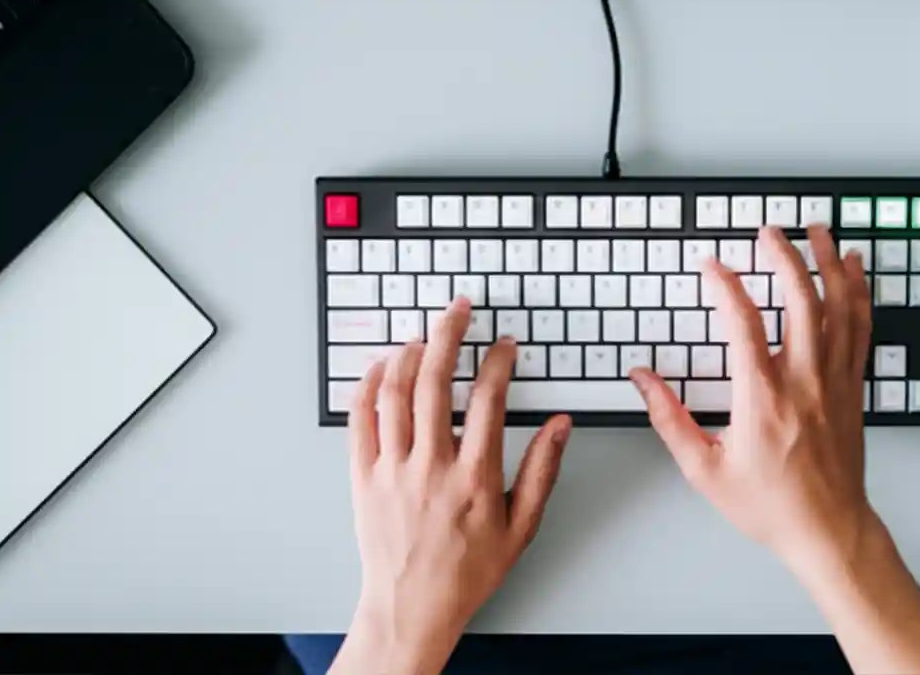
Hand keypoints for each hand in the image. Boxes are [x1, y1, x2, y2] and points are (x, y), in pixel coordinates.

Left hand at [332, 298, 571, 674]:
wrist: (412, 607)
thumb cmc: (467, 571)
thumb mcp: (521, 527)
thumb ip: (542, 470)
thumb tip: (560, 426)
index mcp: (474, 477)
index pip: (488, 399)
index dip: (498, 363)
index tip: (505, 346)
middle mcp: (431, 467)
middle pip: (435, 382)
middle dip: (449, 335)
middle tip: (458, 311)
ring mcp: (393, 470)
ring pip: (395, 394)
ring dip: (409, 355)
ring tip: (423, 334)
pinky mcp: (364, 478)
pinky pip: (360, 421)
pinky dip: (368, 387)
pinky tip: (380, 368)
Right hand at [630, 226, 882, 578]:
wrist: (827, 530)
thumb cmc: (770, 505)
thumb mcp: (703, 469)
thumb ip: (669, 419)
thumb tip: (643, 380)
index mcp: (762, 397)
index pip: (741, 321)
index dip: (724, 284)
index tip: (711, 266)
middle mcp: (802, 381)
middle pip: (800, 299)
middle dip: (785, 255)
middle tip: (770, 231)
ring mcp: (834, 382)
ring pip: (838, 307)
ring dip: (828, 263)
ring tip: (819, 232)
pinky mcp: (853, 388)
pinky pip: (860, 329)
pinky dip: (858, 294)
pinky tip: (853, 272)